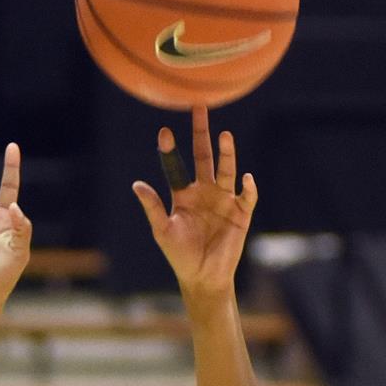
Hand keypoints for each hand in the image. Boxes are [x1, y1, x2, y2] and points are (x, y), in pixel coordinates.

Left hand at [132, 106, 258, 301]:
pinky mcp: (240, 212)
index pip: (176, 165)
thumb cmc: (180, 255)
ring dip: (226, 153)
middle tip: (198, 107)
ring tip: (225, 134)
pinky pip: (246, 196)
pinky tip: (245, 178)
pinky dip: (248, 187)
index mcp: (183, 194)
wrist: (203, 277)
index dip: (171, 149)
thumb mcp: (162, 230)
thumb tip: (136, 184)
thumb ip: (152, 207)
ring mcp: (224, 199)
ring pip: (226, 169)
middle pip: (203, 155)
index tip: (164, 132)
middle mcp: (204, 190)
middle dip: (201, 133)